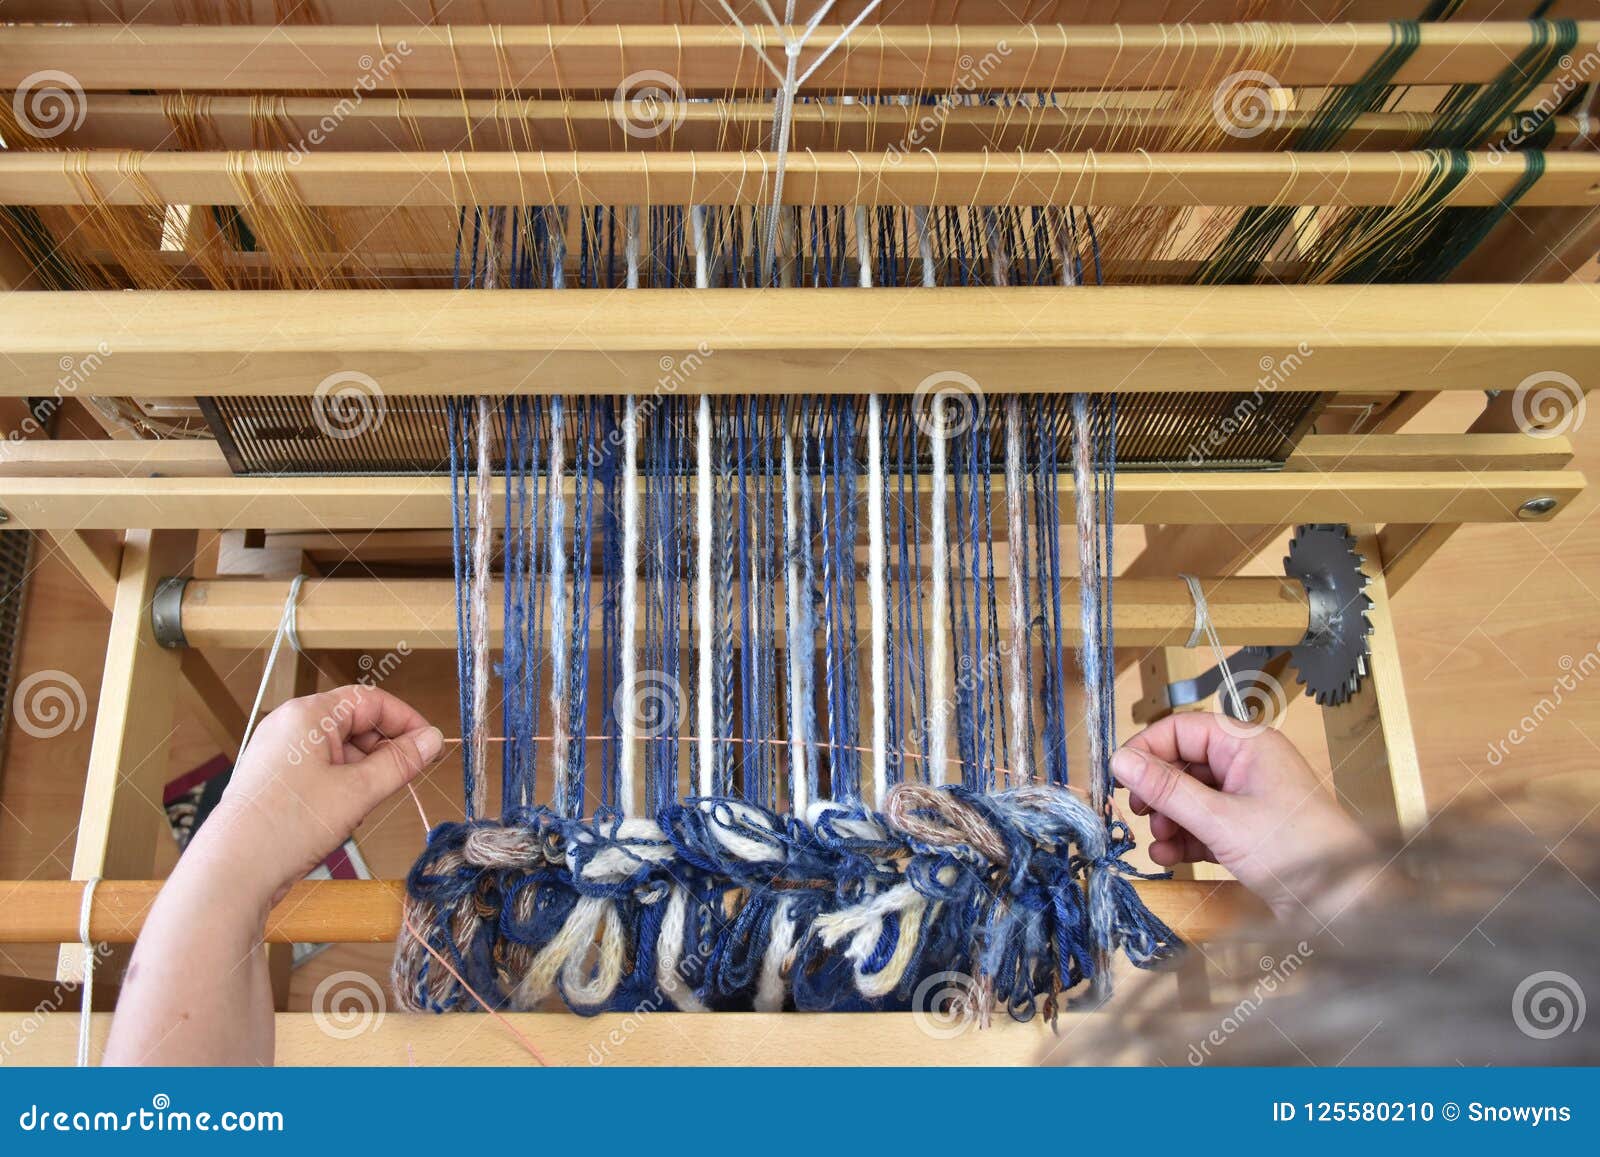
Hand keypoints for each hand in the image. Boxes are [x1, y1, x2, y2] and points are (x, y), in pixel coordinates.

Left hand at [190, 685, 442, 906]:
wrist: (233, 872)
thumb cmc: (289, 824)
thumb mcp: (358, 792)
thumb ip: (400, 762)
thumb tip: (432, 739)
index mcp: (308, 714)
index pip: (370, 700)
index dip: (405, 721)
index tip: (429, 747)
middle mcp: (290, 725)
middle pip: (354, 722)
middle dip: (384, 748)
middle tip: (404, 779)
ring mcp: (278, 752)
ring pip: (338, 748)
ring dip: (364, 770)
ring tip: (367, 803)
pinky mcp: (274, 778)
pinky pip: (320, 768)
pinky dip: (342, 783)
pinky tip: (344, 812)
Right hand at [1111, 713, 1378, 924]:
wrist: (1344, 904)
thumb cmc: (1296, 850)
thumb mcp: (1221, 820)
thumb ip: (1167, 789)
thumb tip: (1120, 761)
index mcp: (1248, 746)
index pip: (1184, 729)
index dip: (1148, 748)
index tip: (1120, 776)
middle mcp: (1247, 766)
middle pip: (1184, 764)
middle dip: (1157, 791)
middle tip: (1137, 813)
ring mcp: (1247, 800)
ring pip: (1190, 798)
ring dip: (1167, 820)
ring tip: (1158, 844)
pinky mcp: (1246, 832)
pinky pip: (1202, 825)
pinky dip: (1183, 839)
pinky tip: (1170, 857)